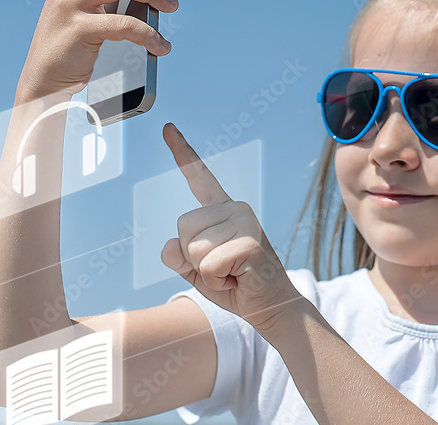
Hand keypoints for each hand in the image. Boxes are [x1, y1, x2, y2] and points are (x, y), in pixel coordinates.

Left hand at [160, 123, 303, 334]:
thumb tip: (170, 245)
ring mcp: (245, 221)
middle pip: (182, 227)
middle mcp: (236, 208)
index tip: (167, 127)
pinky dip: (216, 281)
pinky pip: (207, 265)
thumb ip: (178, 256)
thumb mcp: (196, 271)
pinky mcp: (250, 242)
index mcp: (223, 210)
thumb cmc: (234, 286)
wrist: (270, 308)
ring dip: (205, 272)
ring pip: (193, 248)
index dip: (182, 152)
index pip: (199, 177)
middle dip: (192, 258)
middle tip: (222, 268)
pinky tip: (238, 279)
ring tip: (231, 273)